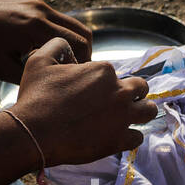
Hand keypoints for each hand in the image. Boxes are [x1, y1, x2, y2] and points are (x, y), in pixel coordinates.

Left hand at [0, 0, 91, 81]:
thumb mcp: (6, 69)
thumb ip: (37, 75)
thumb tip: (60, 82)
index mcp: (36, 27)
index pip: (79, 43)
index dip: (84, 62)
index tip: (74, 74)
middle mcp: (40, 11)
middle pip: (83, 31)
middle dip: (84, 52)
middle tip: (73, 68)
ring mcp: (36, 3)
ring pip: (71, 23)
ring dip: (72, 41)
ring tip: (59, 58)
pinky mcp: (31, 1)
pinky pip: (56, 18)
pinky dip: (58, 32)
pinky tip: (43, 45)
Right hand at [10, 38, 157, 166]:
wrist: (34, 132)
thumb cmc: (36, 96)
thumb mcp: (40, 60)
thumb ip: (57, 46)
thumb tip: (65, 44)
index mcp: (103, 71)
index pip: (114, 72)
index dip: (104, 81)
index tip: (92, 90)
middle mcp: (119, 91)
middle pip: (141, 87)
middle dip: (133, 92)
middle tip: (118, 101)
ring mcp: (123, 116)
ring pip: (150, 110)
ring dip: (142, 111)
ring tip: (130, 115)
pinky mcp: (121, 139)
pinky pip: (138, 137)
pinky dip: (130, 137)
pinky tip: (119, 136)